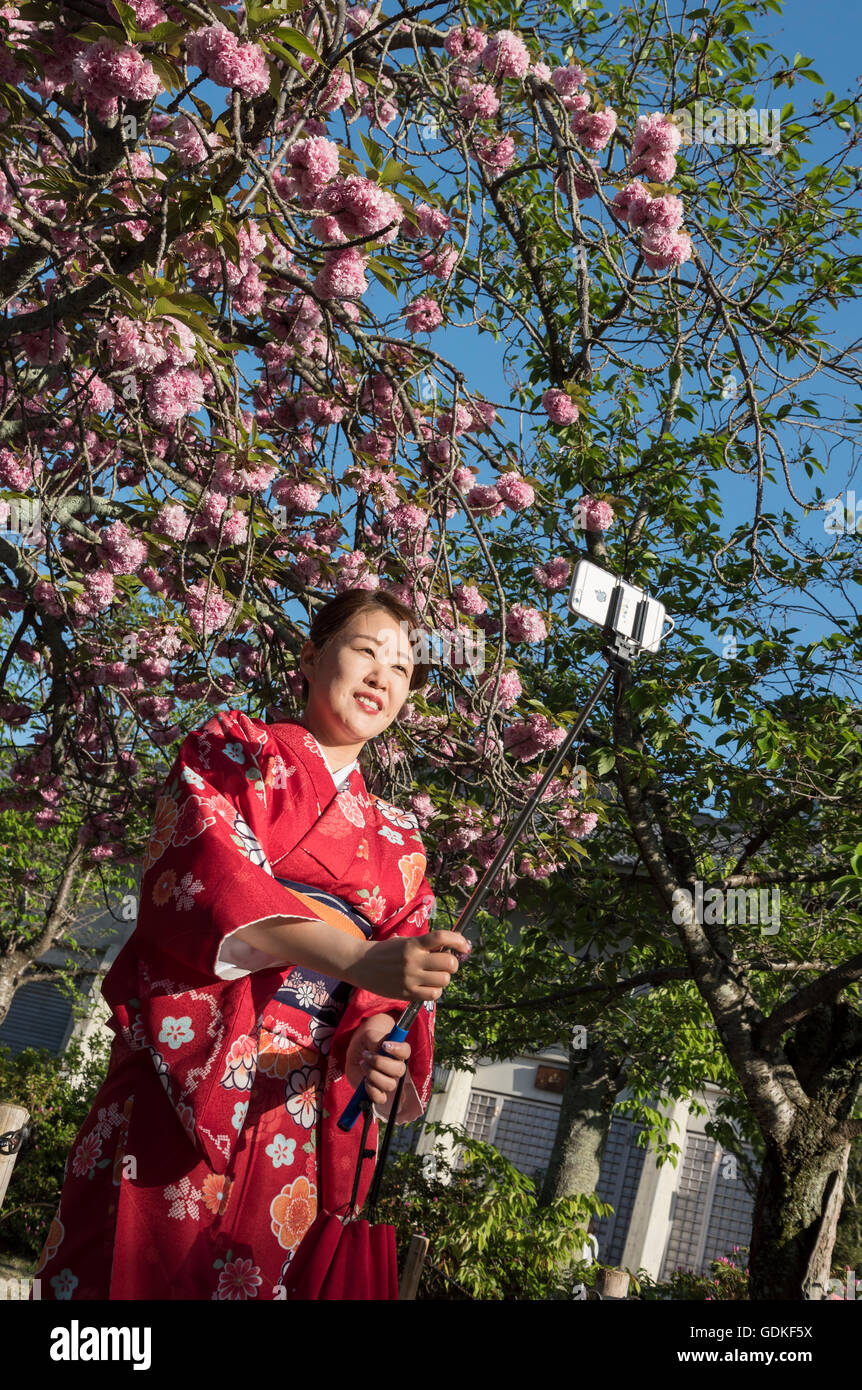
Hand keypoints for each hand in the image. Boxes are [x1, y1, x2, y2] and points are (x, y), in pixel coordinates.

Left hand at [344, 1015, 411, 1106]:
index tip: (384, 1045)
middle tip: (366, 1054)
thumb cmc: (365, 1042)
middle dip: (379, 1063)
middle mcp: (396, 1068)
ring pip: (390, 1085)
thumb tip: (381, 1047)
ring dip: (373, 1074)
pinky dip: (371, 1090)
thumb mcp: (369, 1036)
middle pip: (399, 1070)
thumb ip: (376, 1040)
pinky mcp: (379, 1093)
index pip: (406, 1051)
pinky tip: (364, 1080)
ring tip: (362, 1064)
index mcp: (397, 1052)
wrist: (355, 1054)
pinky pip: (380, 1098)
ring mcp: (388, 1081)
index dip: (398, 1050)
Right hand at [345, 929, 470, 1002]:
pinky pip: (433, 995)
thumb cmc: (385, 951)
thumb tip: (450, 949)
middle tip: (445, 964)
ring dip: (443, 978)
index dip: (458, 940)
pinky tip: (428, 986)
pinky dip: (435, 991)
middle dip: (452, 963)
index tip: (465, 945)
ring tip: (434, 976)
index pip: (441, 938)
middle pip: (448, 963)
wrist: (361, 964)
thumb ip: (425, 945)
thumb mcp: (404, 942)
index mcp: (413, 944)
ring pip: (444, 980)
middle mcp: (413, 960)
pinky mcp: (407, 993)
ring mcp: (410, 978)